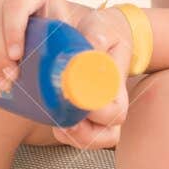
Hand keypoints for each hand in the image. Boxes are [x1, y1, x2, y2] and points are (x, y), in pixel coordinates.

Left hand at [51, 3, 133, 149]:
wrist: (106, 33)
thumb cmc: (105, 31)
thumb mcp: (103, 29)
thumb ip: (97, 38)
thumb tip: (89, 49)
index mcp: (117, 86)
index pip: (114, 112)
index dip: (97, 113)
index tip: (78, 102)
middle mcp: (111, 104)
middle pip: (107, 136)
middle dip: (84, 134)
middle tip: (62, 123)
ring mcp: (98, 112)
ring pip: (92, 139)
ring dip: (73, 138)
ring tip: (55, 124)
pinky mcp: (83, 112)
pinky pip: (77, 134)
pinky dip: (64, 134)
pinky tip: (51, 119)